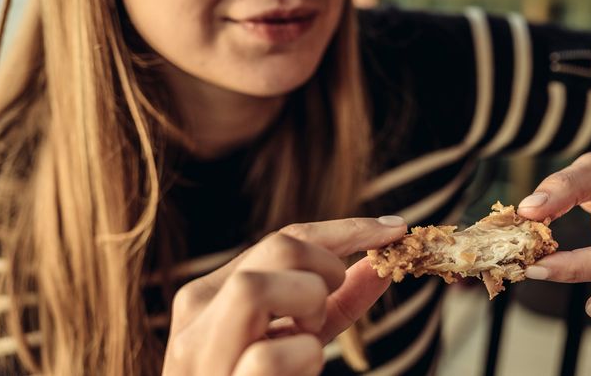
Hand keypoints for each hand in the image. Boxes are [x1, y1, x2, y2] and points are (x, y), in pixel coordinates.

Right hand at [161, 216, 406, 375]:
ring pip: (253, 288)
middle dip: (325, 271)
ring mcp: (200, 355)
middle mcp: (196, 317)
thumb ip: (335, 302)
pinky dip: (300, 361)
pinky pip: (267, 358)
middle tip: (324, 316)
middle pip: (277, 249)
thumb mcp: (299, 338)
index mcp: (211, 295)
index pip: (283, 239)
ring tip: (304, 343)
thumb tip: (380, 265)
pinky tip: (294, 375)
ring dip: (304, 312)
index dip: (347, 230)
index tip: (394, 229)